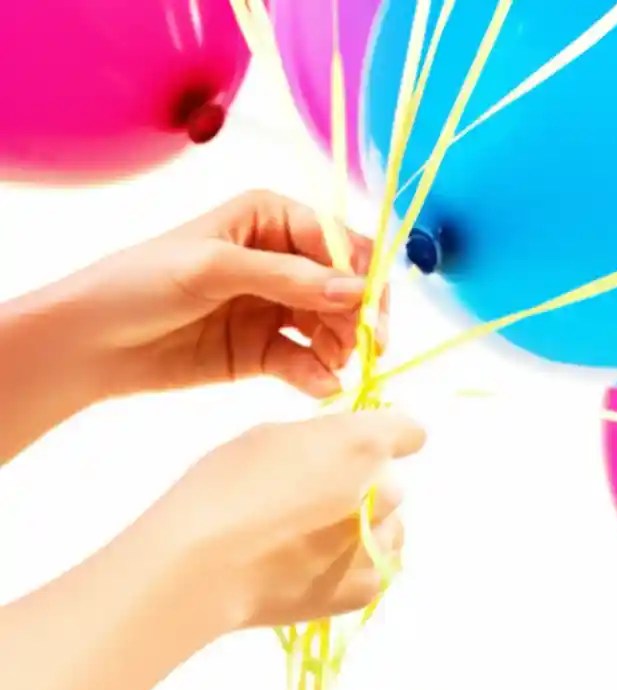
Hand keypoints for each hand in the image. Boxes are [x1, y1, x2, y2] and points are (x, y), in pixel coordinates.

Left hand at [57, 189, 388, 399]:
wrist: (87, 344)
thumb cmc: (139, 284)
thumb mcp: (213, 269)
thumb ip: (287, 278)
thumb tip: (356, 290)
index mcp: (271, 218)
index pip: (339, 241)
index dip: (362, 274)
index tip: (372, 310)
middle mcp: (282, 259)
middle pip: (344, 287)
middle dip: (357, 316)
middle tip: (364, 348)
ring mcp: (275, 307)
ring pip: (332, 326)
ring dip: (341, 348)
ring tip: (334, 367)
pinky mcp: (264, 351)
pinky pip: (307, 361)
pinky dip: (319, 374)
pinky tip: (320, 386)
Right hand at [157, 409, 426, 627]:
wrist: (201, 566)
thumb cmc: (225, 488)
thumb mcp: (270, 437)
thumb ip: (320, 441)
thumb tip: (340, 454)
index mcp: (363, 443)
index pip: (409, 431)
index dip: (388, 438)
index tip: (362, 450)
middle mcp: (385, 490)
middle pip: (391, 485)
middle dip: (362, 490)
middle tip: (312, 505)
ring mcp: (378, 544)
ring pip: (390, 529)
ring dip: (365, 530)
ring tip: (309, 543)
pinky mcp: (366, 588)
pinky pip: (375, 568)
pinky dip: (352, 567)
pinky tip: (310, 568)